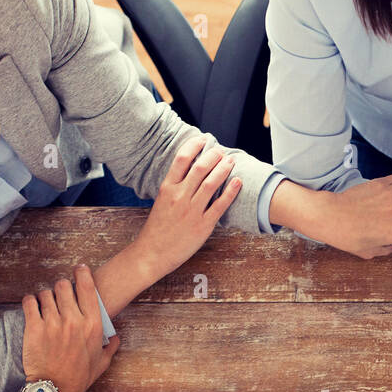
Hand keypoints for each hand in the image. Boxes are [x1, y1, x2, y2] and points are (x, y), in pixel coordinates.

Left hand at [21, 263, 120, 391]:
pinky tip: (32, 306)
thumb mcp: (101, 363)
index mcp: (92, 325)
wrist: (54, 390)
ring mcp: (52, 323)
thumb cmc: (79, 377)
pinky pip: (29, 302)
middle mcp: (73, 320)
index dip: (82, 273)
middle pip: (64, 285)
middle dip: (61, 287)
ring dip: (45, 296)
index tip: (79, 269)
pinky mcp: (34, 327)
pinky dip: (30, 301)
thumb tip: (115, 338)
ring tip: (45, 304)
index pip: (87, 288)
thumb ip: (110, 347)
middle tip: (59, 294)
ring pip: (46, 293)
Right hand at [133, 133, 242, 276]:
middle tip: (221, 151)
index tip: (203, 139)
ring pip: (211, 183)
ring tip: (230, 161)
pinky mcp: (203, 225)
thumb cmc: (158, 227)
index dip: (194, 145)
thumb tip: (190, 169)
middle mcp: (179, 197)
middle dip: (213, 156)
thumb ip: (175, 185)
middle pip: (200, 168)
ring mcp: (191, 211)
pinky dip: (231, 191)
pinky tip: (237, 181)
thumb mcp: (161, 200)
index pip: (181, 159)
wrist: (153, 253)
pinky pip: (220, 205)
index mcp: (167, 188)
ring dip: (223, 169)